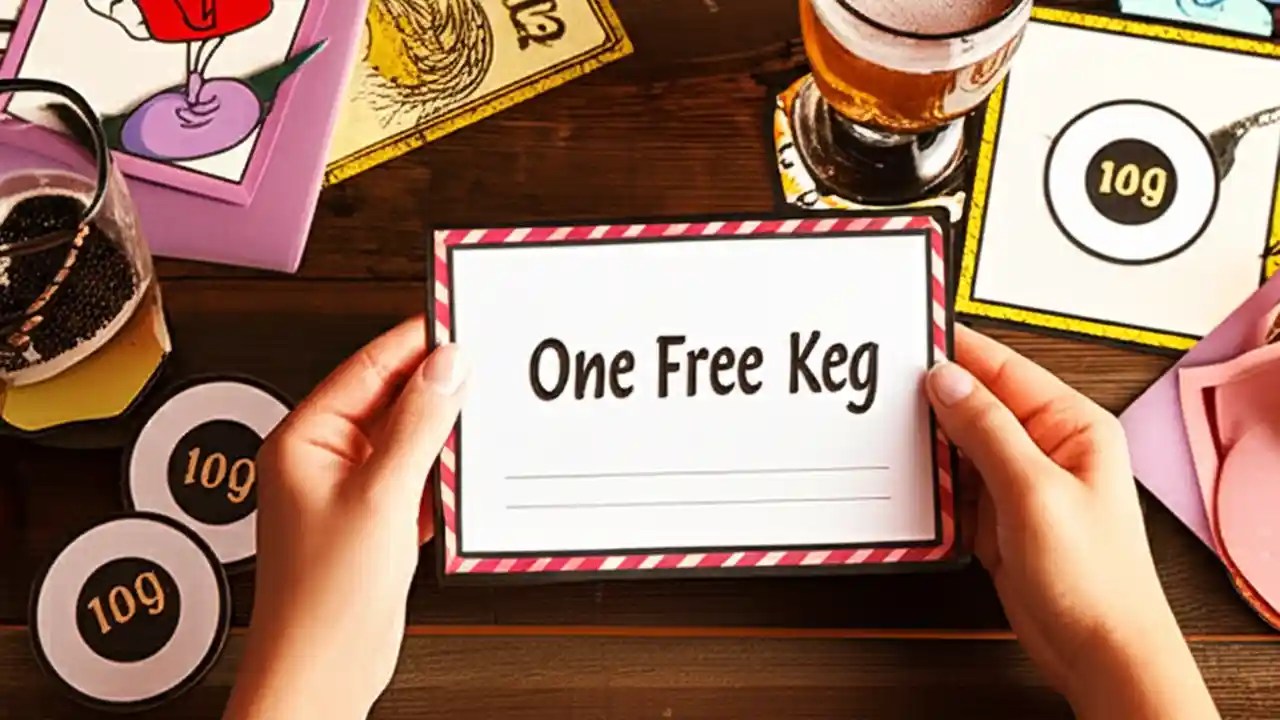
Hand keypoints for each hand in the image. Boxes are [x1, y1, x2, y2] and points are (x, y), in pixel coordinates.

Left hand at [224, 316, 467, 719]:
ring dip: (441, 432)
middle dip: (436, 386)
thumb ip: (417, 426)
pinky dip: (441, 473)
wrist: (322, 674)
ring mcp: (349, 492)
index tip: (457, 323)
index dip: (414, 341)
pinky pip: (414, 478)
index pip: (366, 367)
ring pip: (406, 439)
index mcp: (303, 440)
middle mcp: (321, 460)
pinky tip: (465, 473)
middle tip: (483, 368)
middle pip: (388, 399)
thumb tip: (445, 367)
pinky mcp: (374, 522)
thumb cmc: (322, 602)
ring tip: (481, 419)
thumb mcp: (381, 497)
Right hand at [925, 325, 1217, 719]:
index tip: (909, 342)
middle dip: (933, 405)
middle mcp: (1046, 447)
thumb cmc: (1094, 577)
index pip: (1004, 369)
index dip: (957, 353)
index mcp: (1072, 425)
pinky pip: (953, 489)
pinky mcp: (998, 518)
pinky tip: (911, 491)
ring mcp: (1020, 484)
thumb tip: (948, 379)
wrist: (1098, 652)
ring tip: (892, 448)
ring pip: (959, 448)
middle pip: (976, 406)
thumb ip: (987, 429)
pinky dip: (931, 490)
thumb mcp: (1034, 491)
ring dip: (929, 451)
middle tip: (885, 399)